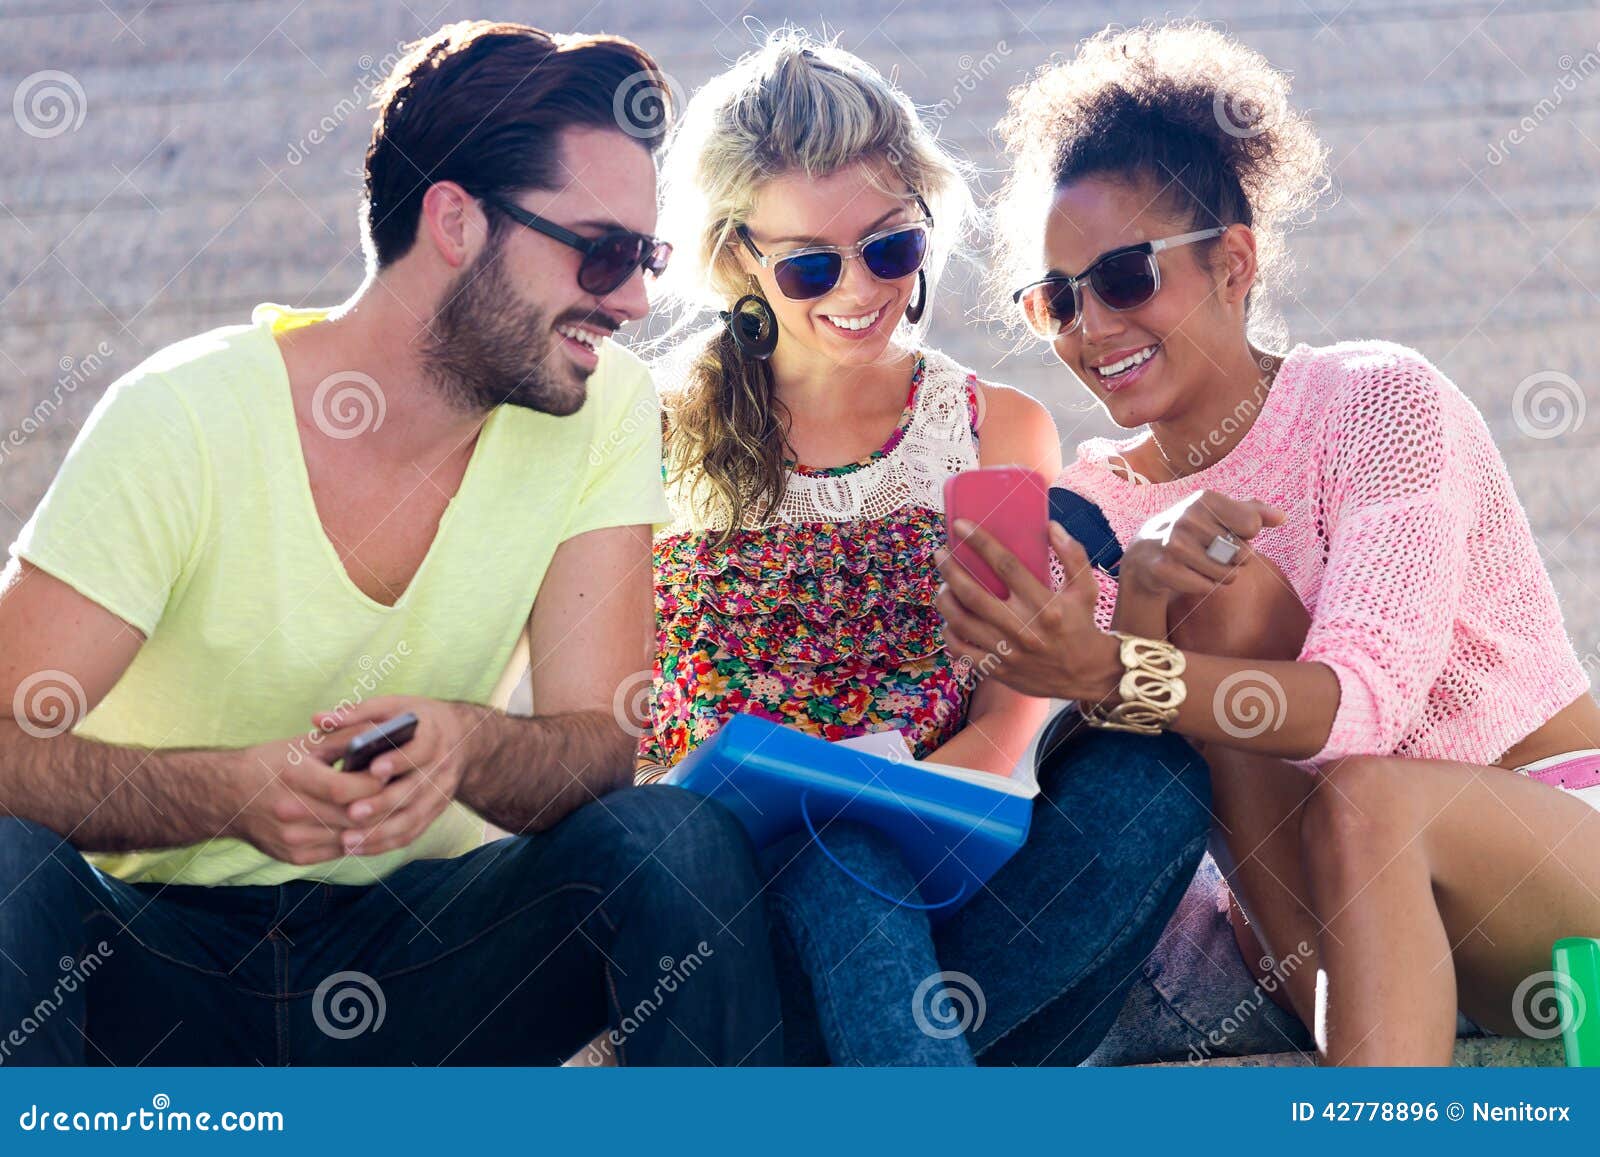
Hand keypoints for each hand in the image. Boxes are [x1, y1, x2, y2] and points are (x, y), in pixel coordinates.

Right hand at [226, 727, 388, 865]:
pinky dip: (356, 839)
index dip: (373, 782)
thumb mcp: (305, 744)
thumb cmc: (273, 764)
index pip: (345, 789)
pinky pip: (338, 851)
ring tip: (390, 807)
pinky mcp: (294, 857)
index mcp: (294, 777)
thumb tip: (386, 732)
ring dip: (373, 825)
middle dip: (381, 804)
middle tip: (401, 791)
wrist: (228, 796)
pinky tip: (367, 825)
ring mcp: (292, 839)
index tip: (391, 772)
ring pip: (349, 837)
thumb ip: (346, 738)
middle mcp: (290, 811)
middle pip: (351, 816)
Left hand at [311, 696, 482, 856]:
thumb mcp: (393, 707)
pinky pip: (410, 833)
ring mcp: (439, 794)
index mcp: (433, 737)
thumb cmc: (416, 720)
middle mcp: (441, 768)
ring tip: (347, 840)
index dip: (399, 761)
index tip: (373, 769)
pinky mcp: (433, 813)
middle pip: (413, 791)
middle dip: (383, 804)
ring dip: (379, 832)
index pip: (420, 751)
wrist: (460, 739)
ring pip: (411, 819)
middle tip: (352, 813)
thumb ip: (357, 713)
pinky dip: (383, 844)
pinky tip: (357, 848)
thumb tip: (319, 719)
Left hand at [935, 519, 1121, 701]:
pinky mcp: (998, 670)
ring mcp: (1008, 652)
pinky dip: (949, 633)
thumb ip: (1073, 556)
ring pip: (961, 622)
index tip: (960, 525)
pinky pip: (961, 651)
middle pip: (973, 594)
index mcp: (1044, 604)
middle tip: (940, 554)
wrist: (1086, 675)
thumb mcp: (1087, 589)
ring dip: (945, 600)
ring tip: (943, 586)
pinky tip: (950, 620)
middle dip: (950, 570)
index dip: (980, 542)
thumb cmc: (1082, 625)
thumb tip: (1050, 526)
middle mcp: (1023, 628)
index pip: (1006, 565)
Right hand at [1120, 490, 1284, 600]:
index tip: (1225, 532)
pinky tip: (1190, 575)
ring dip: (1222, 575)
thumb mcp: (1217, 514)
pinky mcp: (1166, 570)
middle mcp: (1187, 519)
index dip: (1245, 535)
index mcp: (1203, 499)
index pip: (1252, 526)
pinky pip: (1208, 588)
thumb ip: (1252, 512)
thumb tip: (1282, 518)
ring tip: (1203, 565)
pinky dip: (1205, 586)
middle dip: (1235, 559)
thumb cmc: (1190, 531)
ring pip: (1227, 574)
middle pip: (1243, 554)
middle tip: (1214, 553)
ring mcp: (1174, 545)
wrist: (1144, 552)